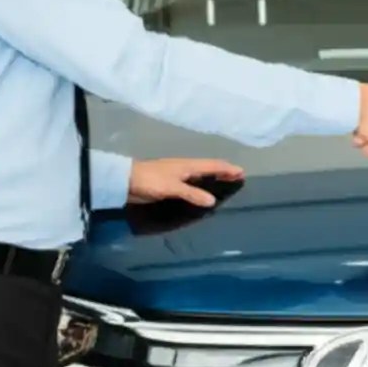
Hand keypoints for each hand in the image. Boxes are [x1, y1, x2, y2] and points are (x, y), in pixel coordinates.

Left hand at [128, 158, 244, 207]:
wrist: (126, 180)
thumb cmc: (151, 181)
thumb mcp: (173, 188)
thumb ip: (193, 194)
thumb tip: (213, 200)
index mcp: (188, 165)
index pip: (213, 166)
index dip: (227, 169)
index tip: (241, 173)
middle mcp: (185, 167)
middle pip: (208, 168)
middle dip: (223, 172)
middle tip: (237, 178)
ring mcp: (177, 174)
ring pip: (200, 174)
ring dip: (213, 177)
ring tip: (224, 184)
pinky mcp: (170, 182)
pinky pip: (192, 182)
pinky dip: (202, 184)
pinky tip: (202, 192)